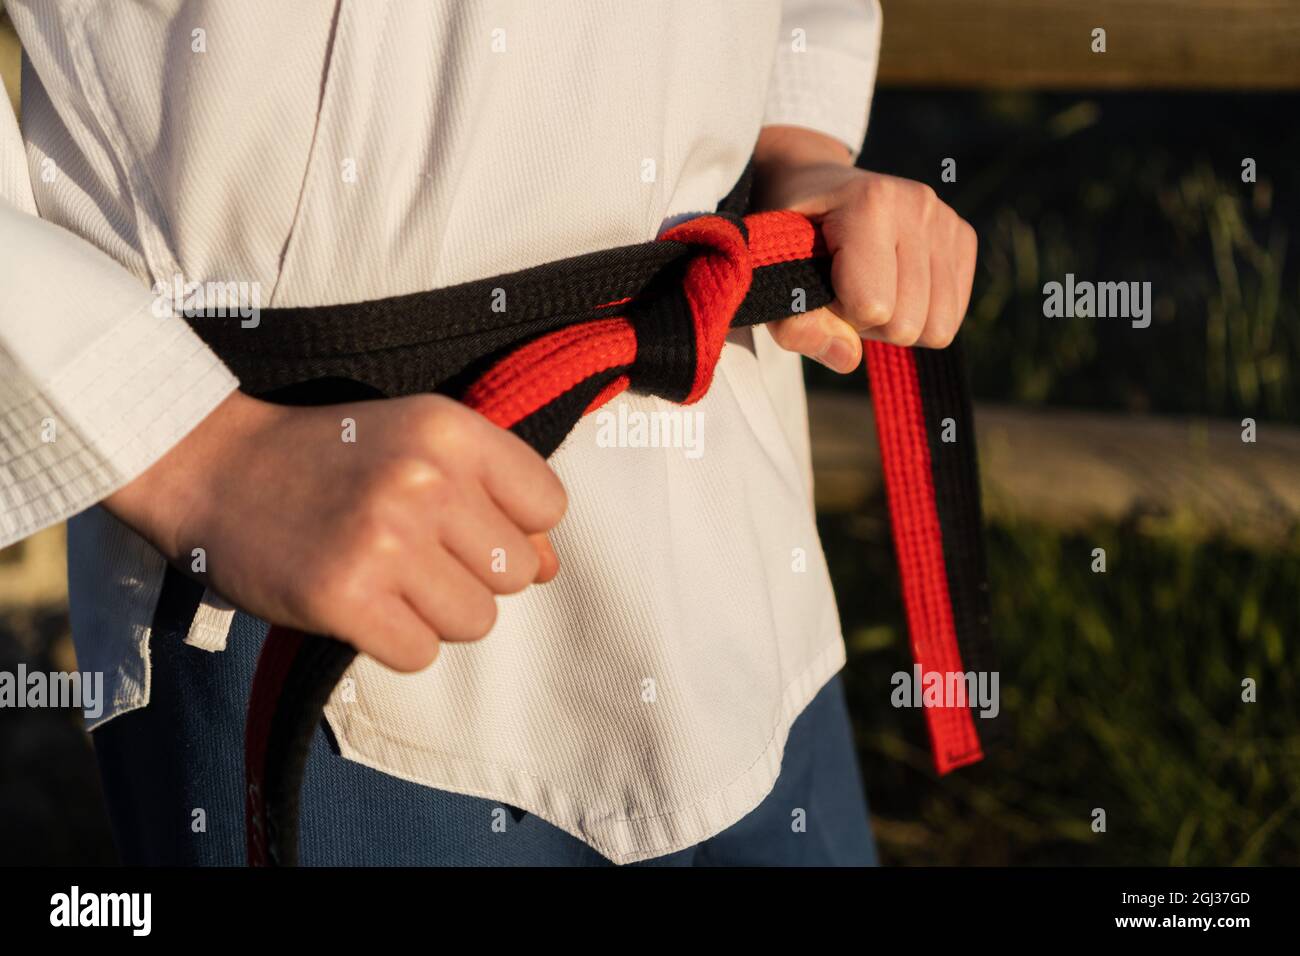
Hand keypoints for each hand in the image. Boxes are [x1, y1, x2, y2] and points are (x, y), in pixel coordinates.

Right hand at [105, 390, 566, 671]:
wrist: (213, 466)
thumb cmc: (327, 457)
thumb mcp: (416, 445)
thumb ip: (494, 497)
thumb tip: (550, 568)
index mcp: (450, 431)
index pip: (549, 506)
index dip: (516, 526)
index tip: (467, 524)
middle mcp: (425, 480)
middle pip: (517, 573)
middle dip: (474, 574)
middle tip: (415, 553)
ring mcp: (385, 541)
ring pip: (476, 621)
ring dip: (436, 613)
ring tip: (386, 578)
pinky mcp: (344, 597)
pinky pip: (421, 654)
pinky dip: (395, 642)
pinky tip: (361, 605)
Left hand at [752, 125, 977, 371]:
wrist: (810, 183)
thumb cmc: (788, 234)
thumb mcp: (771, 276)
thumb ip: (795, 324)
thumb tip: (847, 358)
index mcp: (871, 203)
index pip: (874, 308)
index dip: (839, 313)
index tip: (821, 282)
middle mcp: (917, 204)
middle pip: (909, 325)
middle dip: (869, 323)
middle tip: (842, 287)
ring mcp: (945, 218)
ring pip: (938, 327)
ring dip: (896, 322)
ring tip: (868, 284)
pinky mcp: (962, 236)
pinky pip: (953, 316)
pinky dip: (920, 314)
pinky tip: (893, 283)